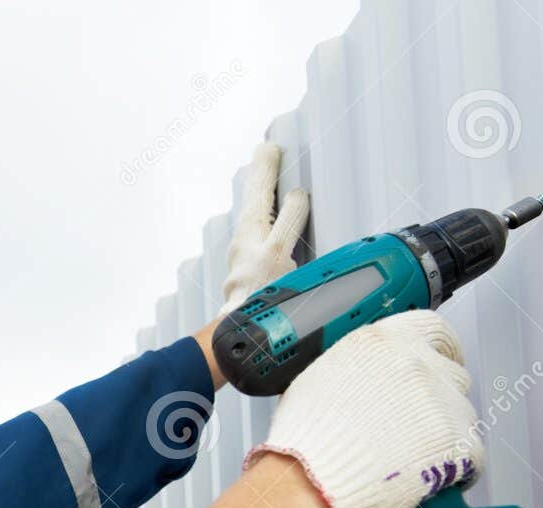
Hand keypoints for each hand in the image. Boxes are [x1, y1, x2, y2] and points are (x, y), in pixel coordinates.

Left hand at [218, 142, 310, 318]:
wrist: (244, 326)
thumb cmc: (260, 292)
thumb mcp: (279, 250)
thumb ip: (290, 220)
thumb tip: (298, 195)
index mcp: (251, 227)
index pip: (260, 187)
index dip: (268, 165)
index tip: (272, 146)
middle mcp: (244, 237)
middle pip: (254, 198)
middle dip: (262, 174)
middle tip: (267, 152)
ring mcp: (246, 253)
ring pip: (254, 214)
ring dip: (261, 195)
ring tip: (266, 179)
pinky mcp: (251, 268)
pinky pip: (259, 233)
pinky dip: (264, 218)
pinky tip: (268, 222)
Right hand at [245, 311, 481, 507]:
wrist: (311, 481)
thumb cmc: (306, 441)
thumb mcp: (320, 379)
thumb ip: (358, 368)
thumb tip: (368, 379)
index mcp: (384, 342)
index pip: (433, 328)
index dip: (443, 348)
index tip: (444, 359)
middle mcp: (417, 364)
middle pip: (452, 373)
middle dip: (441, 398)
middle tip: (422, 422)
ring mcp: (441, 401)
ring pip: (463, 414)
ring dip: (445, 433)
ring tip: (411, 457)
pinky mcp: (457, 441)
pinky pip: (471, 455)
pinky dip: (456, 469)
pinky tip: (428, 478)